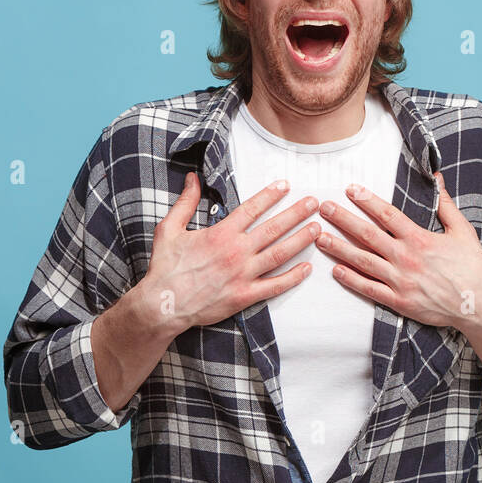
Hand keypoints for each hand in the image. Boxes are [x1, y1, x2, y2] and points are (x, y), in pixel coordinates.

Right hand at [140, 172, 321, 334]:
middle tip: (314, 203)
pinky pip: (275, 286)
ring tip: (317, 228)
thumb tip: (193, 178)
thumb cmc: (165, 267)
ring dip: (301, 240)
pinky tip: (307, 268)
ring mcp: (243, 275)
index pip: (252, 208)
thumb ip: (185, 202)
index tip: (286, 185)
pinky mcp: (245, 296)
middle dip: (296, 213)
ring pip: (280, 254)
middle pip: (274, 228)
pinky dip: (293, 277)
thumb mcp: (169, 229)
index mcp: (221, 234)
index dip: (270, 195)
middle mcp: (236, 252)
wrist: (163, 304)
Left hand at [314, 172, 481, 330]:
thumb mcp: (462, 230)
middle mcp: (406, 258)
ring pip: (363, 261)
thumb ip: (445, 204)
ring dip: (339, 248)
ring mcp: (400, 281)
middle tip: (323, 208)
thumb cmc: (471, 266)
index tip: (350, 189)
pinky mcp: (399, 301)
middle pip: (367, 235)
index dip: (367, 200)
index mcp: (419, 239)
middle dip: (343, 219)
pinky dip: (352, 280)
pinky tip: (336, 271)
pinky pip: (370, 289)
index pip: (387, 215)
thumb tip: (437, 176)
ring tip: (320, 238)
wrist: (478, 304)